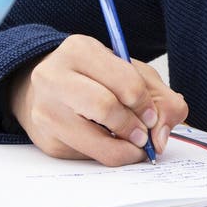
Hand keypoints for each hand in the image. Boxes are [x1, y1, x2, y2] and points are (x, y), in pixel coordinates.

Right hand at [9, 35, 187, 164]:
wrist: (49, 88)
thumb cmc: (96, 77)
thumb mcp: (132, 73)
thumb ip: (161, 99)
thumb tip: (161, 138)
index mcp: (79, 50)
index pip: (124, 81)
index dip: (145, 104)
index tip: (152, 116)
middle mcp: (54, 77)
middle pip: (104, 108)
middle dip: (132, 127)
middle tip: (144, 136)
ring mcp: (45, 110)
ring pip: (94, 142)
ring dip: (123, 149)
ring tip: (132, 145)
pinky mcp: (46, 140)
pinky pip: (85, 156)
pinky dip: (106, 154)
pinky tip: (109, 142)